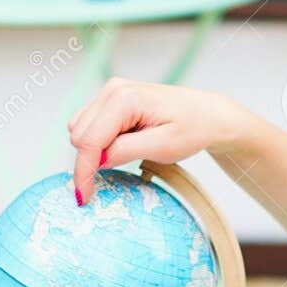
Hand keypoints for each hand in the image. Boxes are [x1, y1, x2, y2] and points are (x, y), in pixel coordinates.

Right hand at [69, 78, 253, 202]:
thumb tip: (96, 160)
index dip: (83, 171)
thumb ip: (125, 151)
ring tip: (131, 149)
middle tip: (122, 167)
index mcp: (124, 98)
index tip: (83, 197)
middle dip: (92, 159)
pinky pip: (89, 126)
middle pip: (79, 135)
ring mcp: (110, 92)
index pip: (88, 140)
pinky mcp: (111, 99)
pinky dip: (100, 141)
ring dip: (96, 149)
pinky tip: (125, 141)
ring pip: (80, 130)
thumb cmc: (193, 128)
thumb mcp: (163, 147)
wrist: (208, 115)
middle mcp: (112, 90)